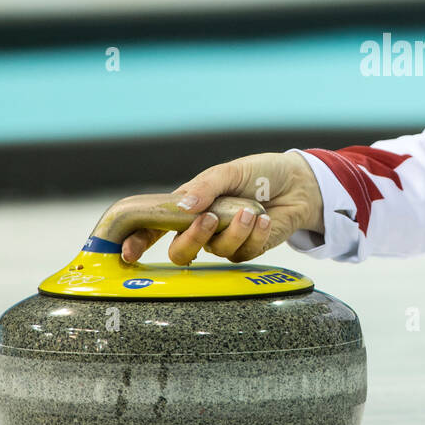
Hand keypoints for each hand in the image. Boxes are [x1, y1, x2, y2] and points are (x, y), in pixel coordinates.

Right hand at [119, 152, 323, 264]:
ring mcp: (223, 241)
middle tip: (211, 219)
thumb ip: (205, 187)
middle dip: (192, 239)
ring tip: (251, 211)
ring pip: (215, 252)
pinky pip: (242, 253)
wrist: (298, 183)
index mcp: (188, 206)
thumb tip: (184, 206)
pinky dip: (255, 234)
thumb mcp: (230, 172)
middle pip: (179, 252)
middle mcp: (201, 227)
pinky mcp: (247, 250)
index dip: (136, 242)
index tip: (127, 253)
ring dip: (234, 231)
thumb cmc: (259, 174)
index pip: (153, 227)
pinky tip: (264, 218)